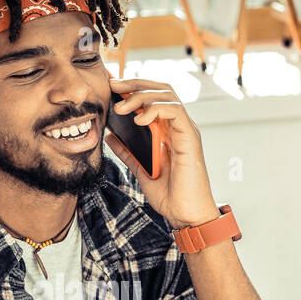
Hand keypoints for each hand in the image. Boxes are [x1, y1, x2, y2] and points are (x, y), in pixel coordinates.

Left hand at [103, 75, 219, 228]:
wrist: (185, 216)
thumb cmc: (170, 196)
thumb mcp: (140, 170)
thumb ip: (127, 152)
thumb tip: (110, 135)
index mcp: (168, 131)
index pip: (154, 97)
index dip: (133, 88)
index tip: (110, 88)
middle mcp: (179, 126)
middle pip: (161, 89)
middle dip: (135, 83)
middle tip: (113, 85)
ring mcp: (186, 131)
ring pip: (168, 95)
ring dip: (141, 96)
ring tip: (121, 108)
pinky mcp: (190, 138)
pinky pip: (176, 111)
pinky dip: (156, 109)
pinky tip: (139, 119)